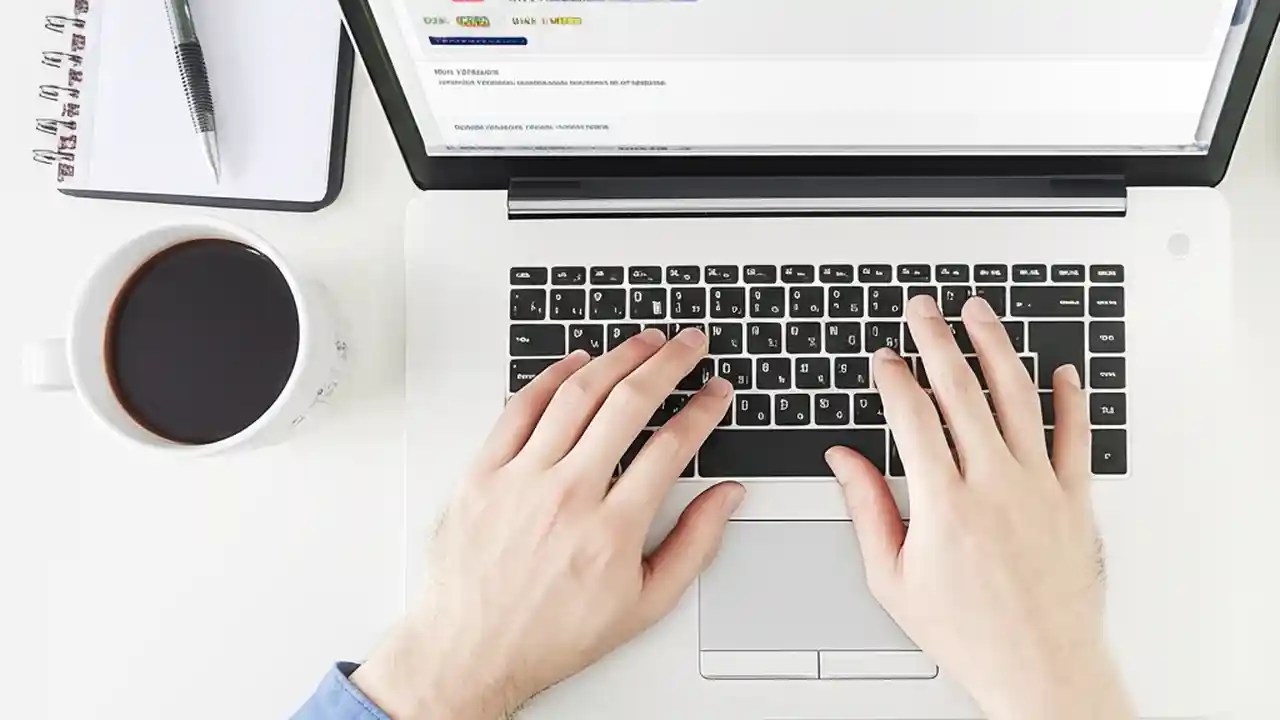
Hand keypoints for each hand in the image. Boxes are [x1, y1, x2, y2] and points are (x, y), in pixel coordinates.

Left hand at [352, 328, 742, 719]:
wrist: (471, 652)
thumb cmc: (552, 634)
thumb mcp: (644, 606)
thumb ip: (694, 546)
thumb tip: (726, 498)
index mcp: (613, 529)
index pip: (672, 446)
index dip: (703, 410)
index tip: (716, 392)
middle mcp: (567, 495)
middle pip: (628, 404)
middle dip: (668, 363)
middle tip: (688, 344)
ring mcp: (521, 479)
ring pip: (576, 395)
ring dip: (616, 358)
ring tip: (642, 342)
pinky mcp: (483, 474)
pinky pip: (519, 408)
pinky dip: (550, 377)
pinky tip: (575, 363)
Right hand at [826, 296, 1133, 719]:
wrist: (1041, 668)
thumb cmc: (968, 632)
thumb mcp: (893, 577)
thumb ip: (866, 509)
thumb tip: (844, 461)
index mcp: (944, 503)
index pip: (913, 416)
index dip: (894, 378)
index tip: (885, 358)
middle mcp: (995, 485)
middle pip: (962, 391)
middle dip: (937, 340)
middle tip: (924, 309)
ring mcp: (1040, 487)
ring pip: (1018, 398)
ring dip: (996, 348)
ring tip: (979, 315)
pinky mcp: (1074, 500)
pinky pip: (1075, 436)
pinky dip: (1069, 399)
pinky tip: (1060, 373)